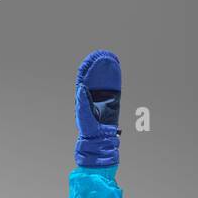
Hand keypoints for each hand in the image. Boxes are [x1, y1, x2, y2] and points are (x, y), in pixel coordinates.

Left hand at [75, 49, 121, 167]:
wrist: (100, 141)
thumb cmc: (89, 131)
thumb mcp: (84, 115)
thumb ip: (83, 101)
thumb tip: (81, 87)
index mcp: (84, 100)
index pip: (85, 81)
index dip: (87, 70)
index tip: (91, 60)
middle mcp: (93, 98)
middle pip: (95, 79)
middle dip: (98, 67)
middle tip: (102, 55)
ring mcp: (103, 100)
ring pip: (105, 82)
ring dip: (107, 71)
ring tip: (109, 58)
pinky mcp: (113, 103)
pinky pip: (114, 88)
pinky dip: (115, 79)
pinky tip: (116, 69)